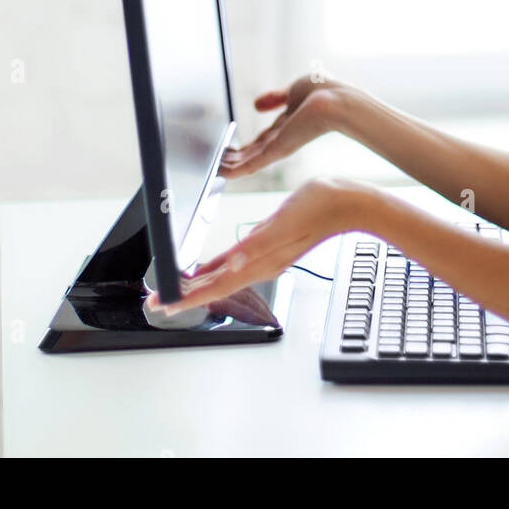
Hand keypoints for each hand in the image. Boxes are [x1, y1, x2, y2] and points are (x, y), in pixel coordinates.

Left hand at [144, 177, 378, 314]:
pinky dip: (217, 269)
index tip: (162, 305)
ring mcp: (266, 256)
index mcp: (260, 261)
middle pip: (215, 285)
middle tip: (158, 301)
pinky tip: (209, 267)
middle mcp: (260, 263)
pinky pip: (235, 263)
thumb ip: (257, 246)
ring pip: (223, 276)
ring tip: (175, 288)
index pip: (215, 286)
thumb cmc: (320, 209)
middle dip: (185, 294)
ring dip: (198, 284)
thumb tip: (232, 264)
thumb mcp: (284, 223)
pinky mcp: (270, 245)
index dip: (186, 296)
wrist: (349, 203)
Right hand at [221, 73, 347, 178]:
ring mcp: (281, 146)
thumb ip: (276, 98)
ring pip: (250, 161)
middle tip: (216, 164)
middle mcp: (283, 138)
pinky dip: (236, 170)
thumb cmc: (324, 92)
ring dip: (232, 166)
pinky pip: (253, 164)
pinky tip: (222, 174)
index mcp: (288, 125)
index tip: (229, 150)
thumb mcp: (295, 90)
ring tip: (214, 171)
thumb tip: (256, 104)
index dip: (245, 147)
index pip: (261, 140)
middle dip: (234, 159)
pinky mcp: (279, 150)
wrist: (337, 100)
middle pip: (253, 153)